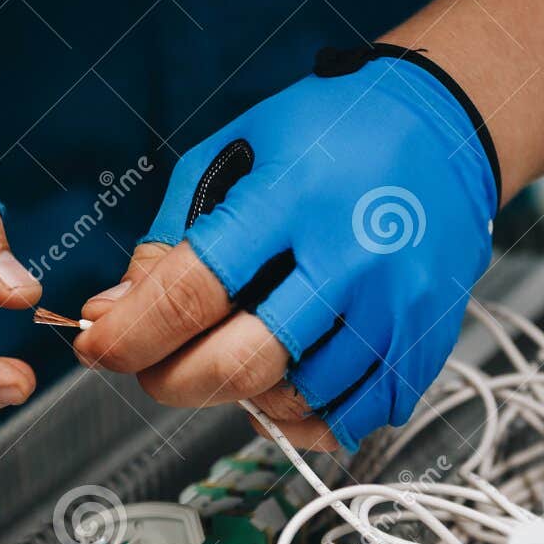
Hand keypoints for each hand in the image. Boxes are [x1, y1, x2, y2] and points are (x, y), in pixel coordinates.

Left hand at [75, 45, 498, 450]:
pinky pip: (351, 418)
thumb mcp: (237, 152)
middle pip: (241, 361)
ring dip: (238, 397)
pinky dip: (303, 417)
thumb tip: (114, 310)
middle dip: (172, 381)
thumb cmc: (335, 131)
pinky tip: (284, 384)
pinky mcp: (425, 340)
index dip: (131, 333)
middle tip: (150, 370)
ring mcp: (395, 307)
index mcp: (295, 198)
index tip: (96, 347)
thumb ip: (173, 234)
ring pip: (293, 398)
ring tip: (226, 360)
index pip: (194, 290)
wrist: (447, 125)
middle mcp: (351, 257)